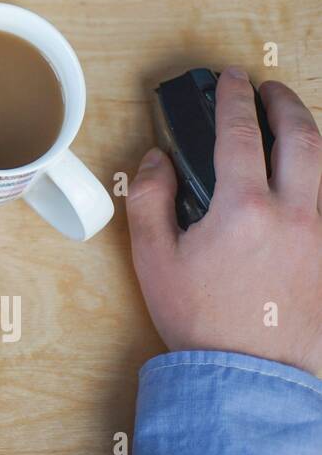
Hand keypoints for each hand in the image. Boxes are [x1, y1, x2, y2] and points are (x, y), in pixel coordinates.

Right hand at [126, 69, 321, 375]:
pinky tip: (310, 178)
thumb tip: (157, 159)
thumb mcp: (152, 258)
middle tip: (269, 89)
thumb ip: (149, 198)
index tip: (230, 79)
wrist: (246, 375)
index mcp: (244, 208)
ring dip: (312, 135)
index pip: (240, 132)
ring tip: (293, 124)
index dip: (233, 97)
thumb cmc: (199, 320)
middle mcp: (295, 214)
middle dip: (285, 103)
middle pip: (302, 137)